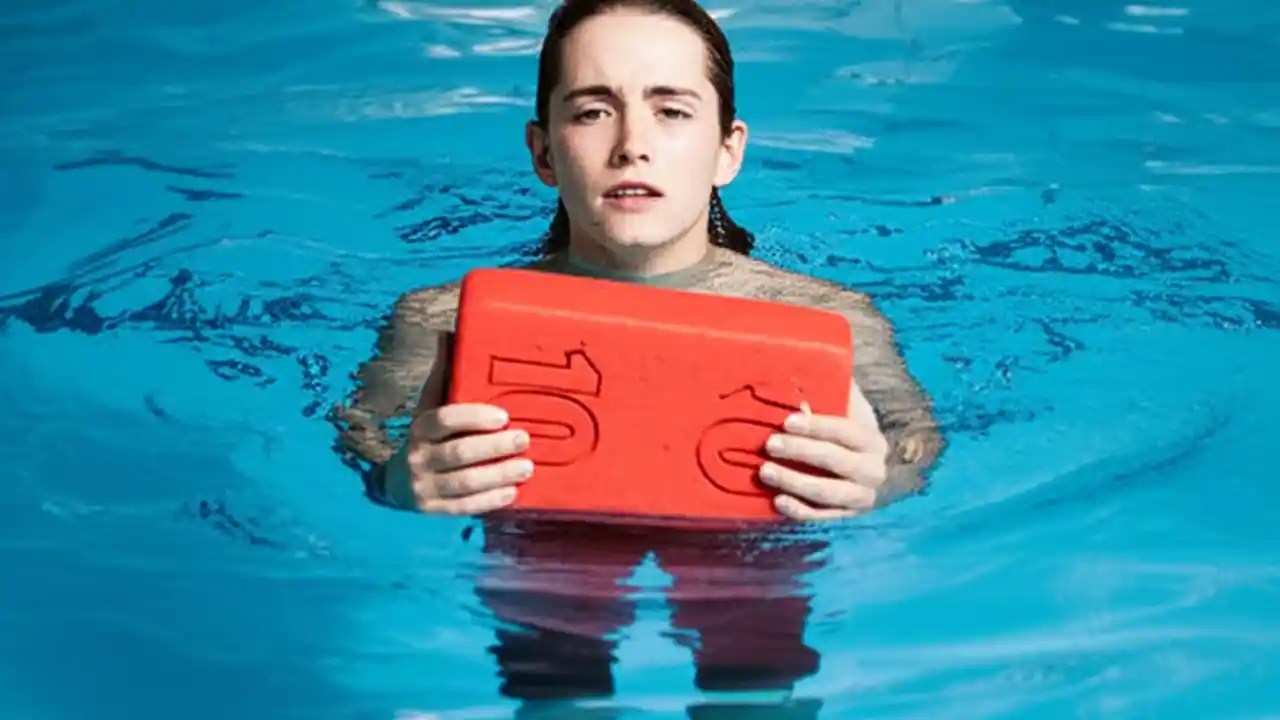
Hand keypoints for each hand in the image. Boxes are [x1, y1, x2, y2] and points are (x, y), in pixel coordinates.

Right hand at [386, 401, 533, 514]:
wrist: (395, 482)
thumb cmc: (428, 440)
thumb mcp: (430, 413)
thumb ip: (445, 387)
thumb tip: (455, 347)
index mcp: (419, 429)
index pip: (444, 420)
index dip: (474, 417)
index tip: (503, 416)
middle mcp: (418, 458)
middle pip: (458, 452)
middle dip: (495, 446)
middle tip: (523, 439)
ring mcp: (424, 486)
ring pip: (465, 482)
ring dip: (499, 475)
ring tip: (526, 467)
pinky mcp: (433, 509)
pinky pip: (464, 506)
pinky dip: (490, 500)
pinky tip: (512, 492)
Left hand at [757, 400, 889, 520]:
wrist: (858, 466)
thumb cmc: (838, 428)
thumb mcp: (838, 409)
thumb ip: (824, 399)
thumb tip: (798, 403)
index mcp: (872, 440)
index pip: (845, 431)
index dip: (816, 426)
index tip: (787, 421)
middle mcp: (873, 471)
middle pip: (835, 461)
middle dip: (800, 451)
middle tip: (769, 444)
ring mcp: (861, 498)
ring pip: (827, 492)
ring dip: (794, 482)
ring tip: (765, 471)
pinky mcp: (845, 517)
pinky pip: (821, 517)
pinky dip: (799, 511)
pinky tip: (777, 500)